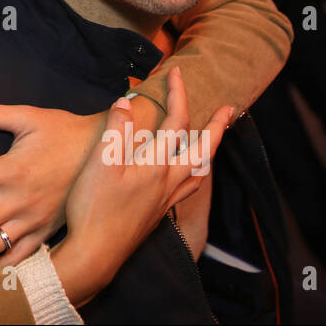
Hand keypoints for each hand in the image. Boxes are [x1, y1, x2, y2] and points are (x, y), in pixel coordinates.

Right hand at [52, 67, 229, 306]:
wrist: (95, 253)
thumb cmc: (94, 208)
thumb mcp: (100, 163)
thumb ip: (115, 130)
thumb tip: (125, 101)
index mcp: (155, 165)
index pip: (175, 122)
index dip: (178, 95)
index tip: (177, 72)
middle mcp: (168, 182)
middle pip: (202, 149)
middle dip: (217, 126)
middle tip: (230, 109)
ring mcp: (165, 200)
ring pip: (200, 171)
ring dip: (211, 151)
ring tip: (216, 141)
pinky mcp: (158, 215)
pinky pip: (188, 189)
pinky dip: (196, 176)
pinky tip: (190, 178)